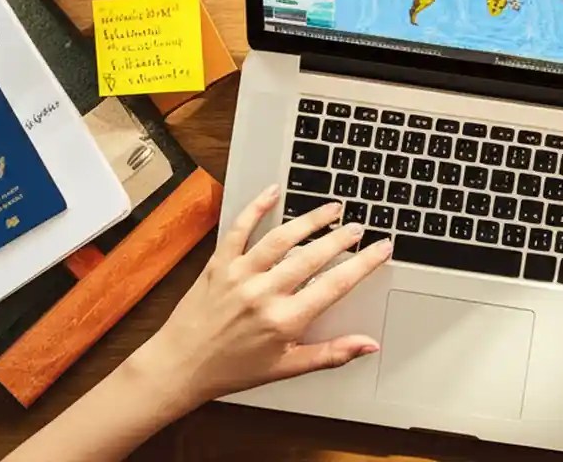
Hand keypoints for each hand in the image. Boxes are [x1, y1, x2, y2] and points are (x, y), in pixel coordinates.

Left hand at [129, 185, 391, 413]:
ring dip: (309, 220)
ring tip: (331, 209)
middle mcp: (263, 294)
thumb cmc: (233, 370)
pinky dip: (255, 208)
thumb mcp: (287, 368)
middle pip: (312, 256)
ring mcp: (239, 275)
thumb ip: (331, 353)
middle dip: (341, 238)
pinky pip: (239, 229)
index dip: (363, 264)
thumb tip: (369, 345)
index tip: (381, 248)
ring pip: (281, 238)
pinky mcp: (218, 264)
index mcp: (284, 320)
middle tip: (359, 227)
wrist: (181, 366)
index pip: (334, 285)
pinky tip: (273, 192)